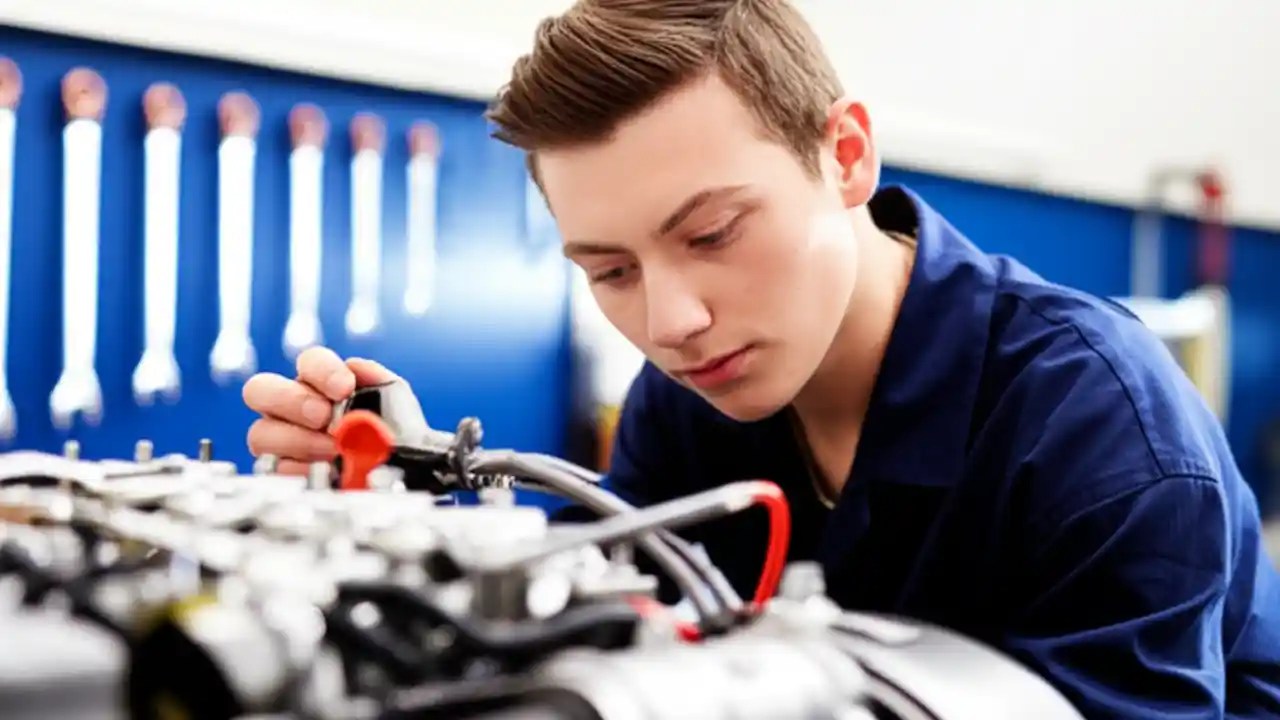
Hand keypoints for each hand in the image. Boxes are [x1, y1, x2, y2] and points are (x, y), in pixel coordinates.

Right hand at [242, 346, 396, 474]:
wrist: (396, 467)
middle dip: (292, 401)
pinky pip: (275, 468)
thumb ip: (378, 378)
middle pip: (260, 389)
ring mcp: (279, 439)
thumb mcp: (394, 399)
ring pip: (261, 432)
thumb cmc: (390, 431)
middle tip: (324, 417)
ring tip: (332, 450)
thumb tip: (356, 367)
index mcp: (319, 381)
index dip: (322, 372)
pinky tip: (325, 470)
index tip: (344, 388)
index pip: (308, 360)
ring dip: (299, 440)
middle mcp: (290, 405)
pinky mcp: (280, 470)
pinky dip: (301, 469)